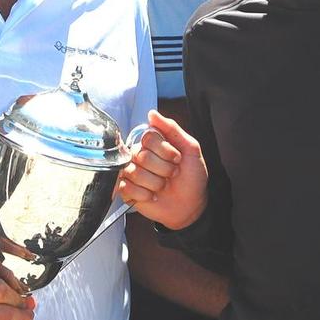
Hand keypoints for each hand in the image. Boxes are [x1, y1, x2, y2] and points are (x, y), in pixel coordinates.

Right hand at [119, 109, 207, 229]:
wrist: (191, 205)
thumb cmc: (192, 177)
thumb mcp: (190, 149)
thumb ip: (172, 129)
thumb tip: (152, 114)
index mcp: (153, 143)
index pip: (148, 138)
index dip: (165, 151)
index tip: (177, 159)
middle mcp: (139, 155)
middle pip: (141, 156)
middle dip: (163, 169)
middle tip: (171, 175)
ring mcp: (131, 172)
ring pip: (134, 172)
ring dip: (155, 183)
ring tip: (162, 186)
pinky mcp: (126, 190)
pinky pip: (127, 187)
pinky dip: (144, 195)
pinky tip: (152, 195)